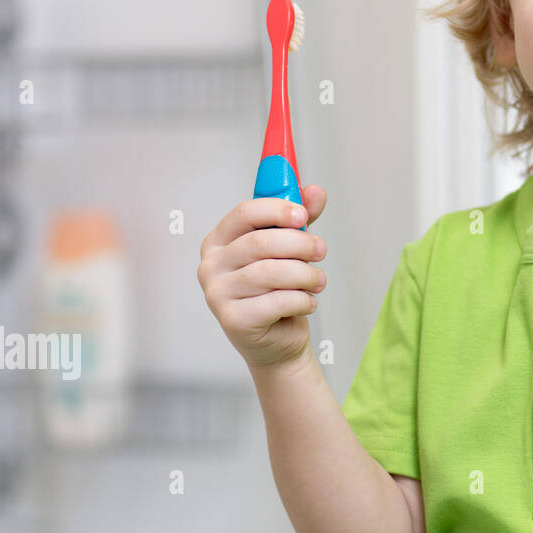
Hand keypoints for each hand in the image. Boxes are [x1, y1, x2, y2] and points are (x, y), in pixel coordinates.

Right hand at [197, 184, 328, 371]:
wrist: (277, 341)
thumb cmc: (278, 289)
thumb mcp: (290, 249)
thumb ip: (300, 220)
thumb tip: (316, 191)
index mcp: (220, 241)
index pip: (244, 213)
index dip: (277, 210)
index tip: (304, 215)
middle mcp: (211, 266)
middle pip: (260, 243)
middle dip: (300, 244)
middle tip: (321, 251)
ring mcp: (217, 294)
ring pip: (271, 272)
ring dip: (306, 274)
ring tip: (318, 281)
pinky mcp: (233, 320)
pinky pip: (276, 301)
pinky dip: (302, 300)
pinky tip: (307, 302)